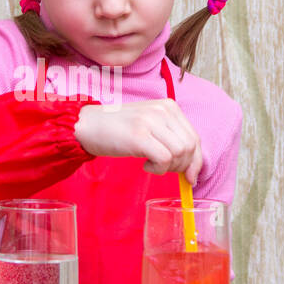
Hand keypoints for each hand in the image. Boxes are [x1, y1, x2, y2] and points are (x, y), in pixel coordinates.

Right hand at [74, 100, 203, 184]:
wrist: (87, 125)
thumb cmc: (118, 130)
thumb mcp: (150, 126)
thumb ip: (170, 138)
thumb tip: (192, 167)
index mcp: (168, 106)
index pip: (194, 137)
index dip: (196, 161)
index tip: (191, 177)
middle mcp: (162, 110)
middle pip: (190, 146)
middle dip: (183, 166)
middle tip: (165, 169)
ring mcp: (150, 121)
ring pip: (179, 153)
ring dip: (169, 167)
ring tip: (152, 164)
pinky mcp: (139, 136)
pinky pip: (164, 159)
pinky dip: (158, 169)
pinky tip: (145, 165)